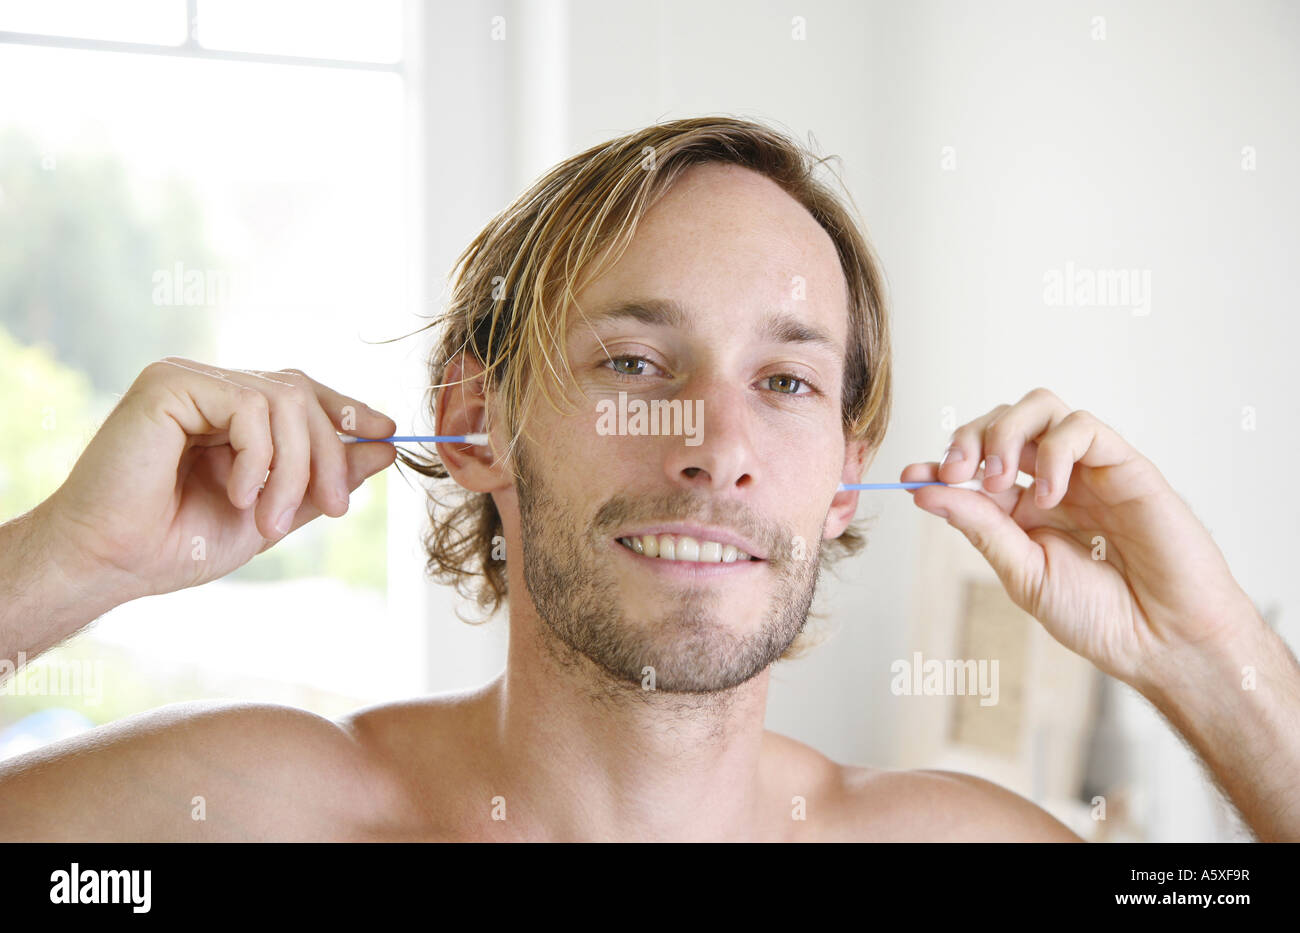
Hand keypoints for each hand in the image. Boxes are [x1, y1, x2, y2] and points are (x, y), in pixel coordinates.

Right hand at [40, 357, 397, 600]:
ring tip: (271, 521)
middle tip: (335, 510)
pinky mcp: (170, 383)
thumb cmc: (179, 542)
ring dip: (295, 467)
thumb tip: (384, 445)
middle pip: (304, 394)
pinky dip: (257, 457)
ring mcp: (190, 378)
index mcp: (232, 411)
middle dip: (330, 455)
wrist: (115, 563)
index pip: (305, 392)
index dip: (349, 412)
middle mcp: (212, 385)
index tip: (388, 437)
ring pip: (284, 399)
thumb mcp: (275, 511)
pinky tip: (237, 494)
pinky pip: (249, 406)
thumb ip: (322, 478)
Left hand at [902, 387, 1259, 688]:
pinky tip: (1051, 496)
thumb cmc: (1101, 616)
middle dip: (969, 438)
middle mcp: (1053, 480)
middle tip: (956, 472)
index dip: (940, 463)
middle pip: (1002, 421)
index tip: (910, 476)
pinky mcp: (1125, 464)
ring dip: (1006, 432)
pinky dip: (1055, 451)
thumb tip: (923, 491)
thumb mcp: (1022, 572)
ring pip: (1040, 407)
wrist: (1165, 641)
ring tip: (999, 479)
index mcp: (1023, 508)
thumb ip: (978, 525)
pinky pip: (1082, 427)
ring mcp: (1088, 469)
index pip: (974, 464)